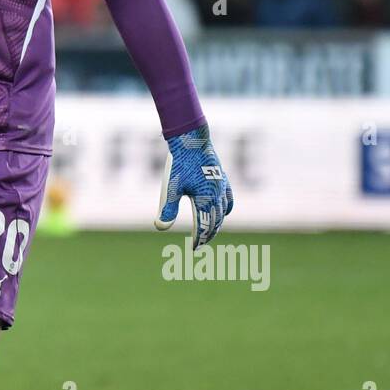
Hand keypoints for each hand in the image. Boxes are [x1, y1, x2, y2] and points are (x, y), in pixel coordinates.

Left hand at [153, 125, 233, 248]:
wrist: (192, 140)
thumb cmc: (180, 163)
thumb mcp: (170, 188)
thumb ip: (167, 209)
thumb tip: (160, 227)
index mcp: (205, 200)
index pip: (204, 227)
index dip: (199, 239)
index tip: (194, 249)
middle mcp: (217, 196)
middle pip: (215, 222)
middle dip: (208, 234)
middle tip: (201, 243)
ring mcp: (222, 187)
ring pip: (223, 212)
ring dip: (217, 223)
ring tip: (210, 231)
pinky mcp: (223, 179)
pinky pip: (229, 199)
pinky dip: (226, 209)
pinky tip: (223, 212)